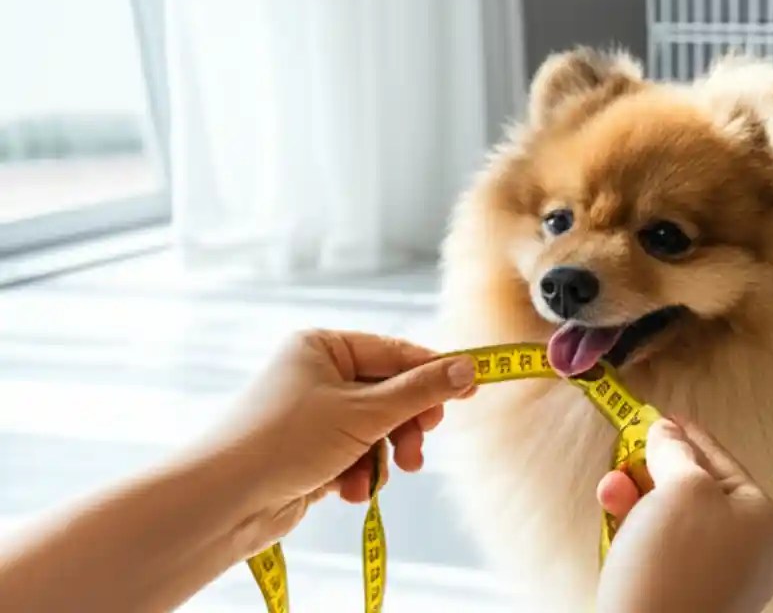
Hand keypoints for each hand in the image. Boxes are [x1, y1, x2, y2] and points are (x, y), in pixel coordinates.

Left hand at [206, 330, 474, 548]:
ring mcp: (312, 415)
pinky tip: (350, 489)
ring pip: (375, 430)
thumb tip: (468, 368)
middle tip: (421, 445)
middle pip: (388, 394)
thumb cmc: (286, 440)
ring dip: (383, 455)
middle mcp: (316, 375)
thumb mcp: (365, 411)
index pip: (395, 353)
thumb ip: (420, 391)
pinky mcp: (309, 453)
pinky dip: (359, 473)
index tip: (472, 388)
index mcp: (323, 347)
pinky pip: (354, 455)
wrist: (223, 500)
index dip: (435, 372)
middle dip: (406, 425)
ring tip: (383, 474)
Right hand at [595, 419, 772, 612]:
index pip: (722, 462)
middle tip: (623, 457)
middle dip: (654, 470)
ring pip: (674, 524)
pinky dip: (639, 534)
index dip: (688, 436)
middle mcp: (749, 552)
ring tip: (610, 492)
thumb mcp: (681, 490)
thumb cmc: (674, 562)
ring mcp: (721, 582)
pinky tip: (616, 525)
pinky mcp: (688, 602)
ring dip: (639, 500)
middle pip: (696, 493)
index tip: (659, 417)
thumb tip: (667, 431)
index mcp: (762, 519)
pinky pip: (663, 554)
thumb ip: (676, 453)